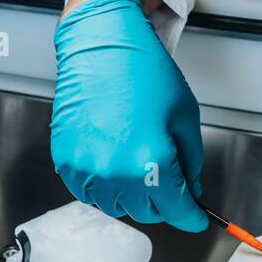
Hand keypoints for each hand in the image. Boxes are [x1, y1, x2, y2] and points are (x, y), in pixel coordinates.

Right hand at [51, 0, 207, 232]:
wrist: (101, 44)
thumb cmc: (142, 70)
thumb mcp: (184, 116)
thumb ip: (190, 161)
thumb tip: (189, 191)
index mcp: (152, 160)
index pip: (177, 210)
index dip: (190, 216)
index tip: (195, 216)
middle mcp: (116, 171)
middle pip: (146, 213)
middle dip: (162, 201)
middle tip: (167, 176)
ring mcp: (87, 168)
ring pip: (115, 206)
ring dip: (131, 195)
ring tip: (135, 161)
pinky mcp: (66, 161)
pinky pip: (88, 191)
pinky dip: (103, 184)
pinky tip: (111, 157)